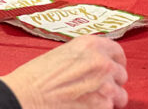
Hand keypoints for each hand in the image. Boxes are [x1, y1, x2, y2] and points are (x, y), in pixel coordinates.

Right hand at [0, 36, 127, 108]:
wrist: (26, 94)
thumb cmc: (37, 75)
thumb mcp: (64, 53)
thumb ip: (85, 56)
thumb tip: (97, 64)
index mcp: (91, 44)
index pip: (117, 52)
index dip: (115, 62)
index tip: (111, 69)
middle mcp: (102, 62)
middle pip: (121, 74)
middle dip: (112, 82)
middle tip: (96, 88)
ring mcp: (105, 84)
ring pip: (120, 95)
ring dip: (109, 98)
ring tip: (90, 100)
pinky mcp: (103, 105)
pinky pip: (110, 108)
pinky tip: (84, 106)